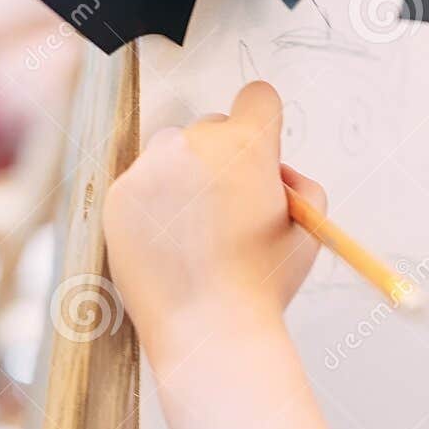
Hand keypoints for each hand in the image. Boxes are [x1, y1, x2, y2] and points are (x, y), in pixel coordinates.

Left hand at [103, 80, 325, 361]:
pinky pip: (141, 183)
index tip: (260, 154)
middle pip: (213, 127)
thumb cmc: (263, 283)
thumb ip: (297, 183)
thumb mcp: (308, 227)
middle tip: (231, 208)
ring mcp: (151, 168)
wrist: (208, 330)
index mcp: (246, 145)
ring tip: (197, 230)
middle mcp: (194, 145)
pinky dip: (154, 205)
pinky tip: (171, 243)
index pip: (258, 98)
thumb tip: (274, 170)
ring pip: (172, 152)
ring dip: (185, 175)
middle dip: (224, 157)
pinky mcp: (119, 195)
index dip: (264, 125)